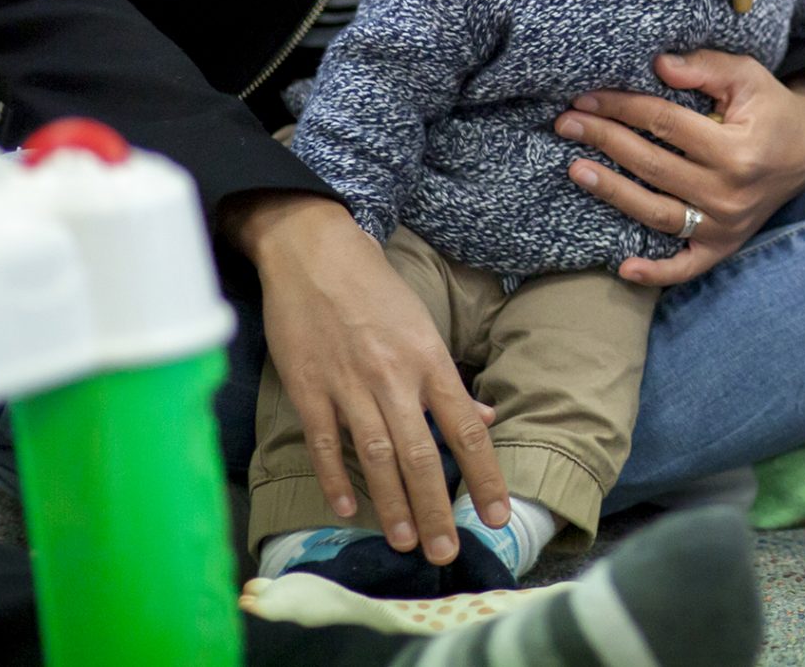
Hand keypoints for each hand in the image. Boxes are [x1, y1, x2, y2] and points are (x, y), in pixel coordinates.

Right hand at [231, 193, 507, 564]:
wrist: (315, 252)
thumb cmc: (375, 289)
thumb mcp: (424, 327)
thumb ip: (449, 381)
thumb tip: (484, 419)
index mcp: (430, 362)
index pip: (466, 431)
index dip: (483, 477)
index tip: (496, 516)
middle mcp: (395, 378)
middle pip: (423, 455)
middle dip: (437, 509)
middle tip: (447, 552)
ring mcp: (349, 386)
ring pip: (378, 456)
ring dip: (393, 505)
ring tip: (407, 542)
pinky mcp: (308, 389)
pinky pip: (326, 443)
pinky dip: (338, 479)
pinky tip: (349, 509)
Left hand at [556, 50, 804, 287]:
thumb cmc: (770, 108)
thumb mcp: (748, 77)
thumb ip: (705, 67)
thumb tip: (658, 64)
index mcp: (737, 150)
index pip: (665, 124)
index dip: (622, 108)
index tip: (586, 98)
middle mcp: (730, 193)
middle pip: (653, 166)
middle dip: (605, 141)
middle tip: (567, 124)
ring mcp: (726, 224)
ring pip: (657, 213)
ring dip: (612, 192)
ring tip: (575, 170)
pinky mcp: (724, 245)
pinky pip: (687, 266)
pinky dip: (657, 272)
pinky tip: (622, 266)